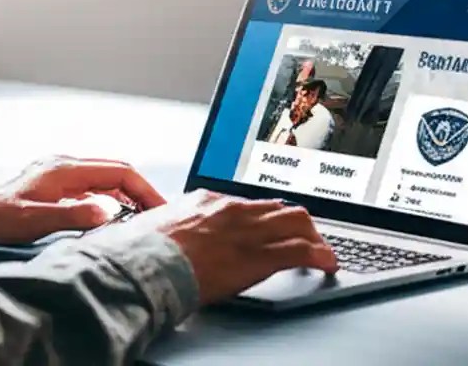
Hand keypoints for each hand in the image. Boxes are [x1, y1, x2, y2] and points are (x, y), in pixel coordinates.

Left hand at [0, 156, 166, 245]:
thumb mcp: (34, 220)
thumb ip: (71, 215)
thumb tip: (108, 211)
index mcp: (66, 169)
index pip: (120, 171)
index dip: (145, 189)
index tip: (161, 209)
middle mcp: (67, 166)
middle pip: (117, 173)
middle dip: (142, 193)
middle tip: (159, 217)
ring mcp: (61, 173)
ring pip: (106, 180)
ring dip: (127, 197)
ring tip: (142, 220)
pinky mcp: (56, 184)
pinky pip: (94, 187)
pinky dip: (111, 199)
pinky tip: (113, 217)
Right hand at [113, 190, 338, 304]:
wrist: (144, 266)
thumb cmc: (140, 252)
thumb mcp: (151, 230)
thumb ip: (165, 230)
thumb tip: (155, 236)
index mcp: (204, 201)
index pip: (245, 204)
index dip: (261, 217)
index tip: (265, 227)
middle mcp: (231, 209)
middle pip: (276, 207)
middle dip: (293, 222)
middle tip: (302, 236)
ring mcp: (247, 231)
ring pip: (296, 222)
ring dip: (312, 236)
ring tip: (319, 250)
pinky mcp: (259, 256)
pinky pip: (301, 251)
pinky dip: (320, 256)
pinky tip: (327, 264)